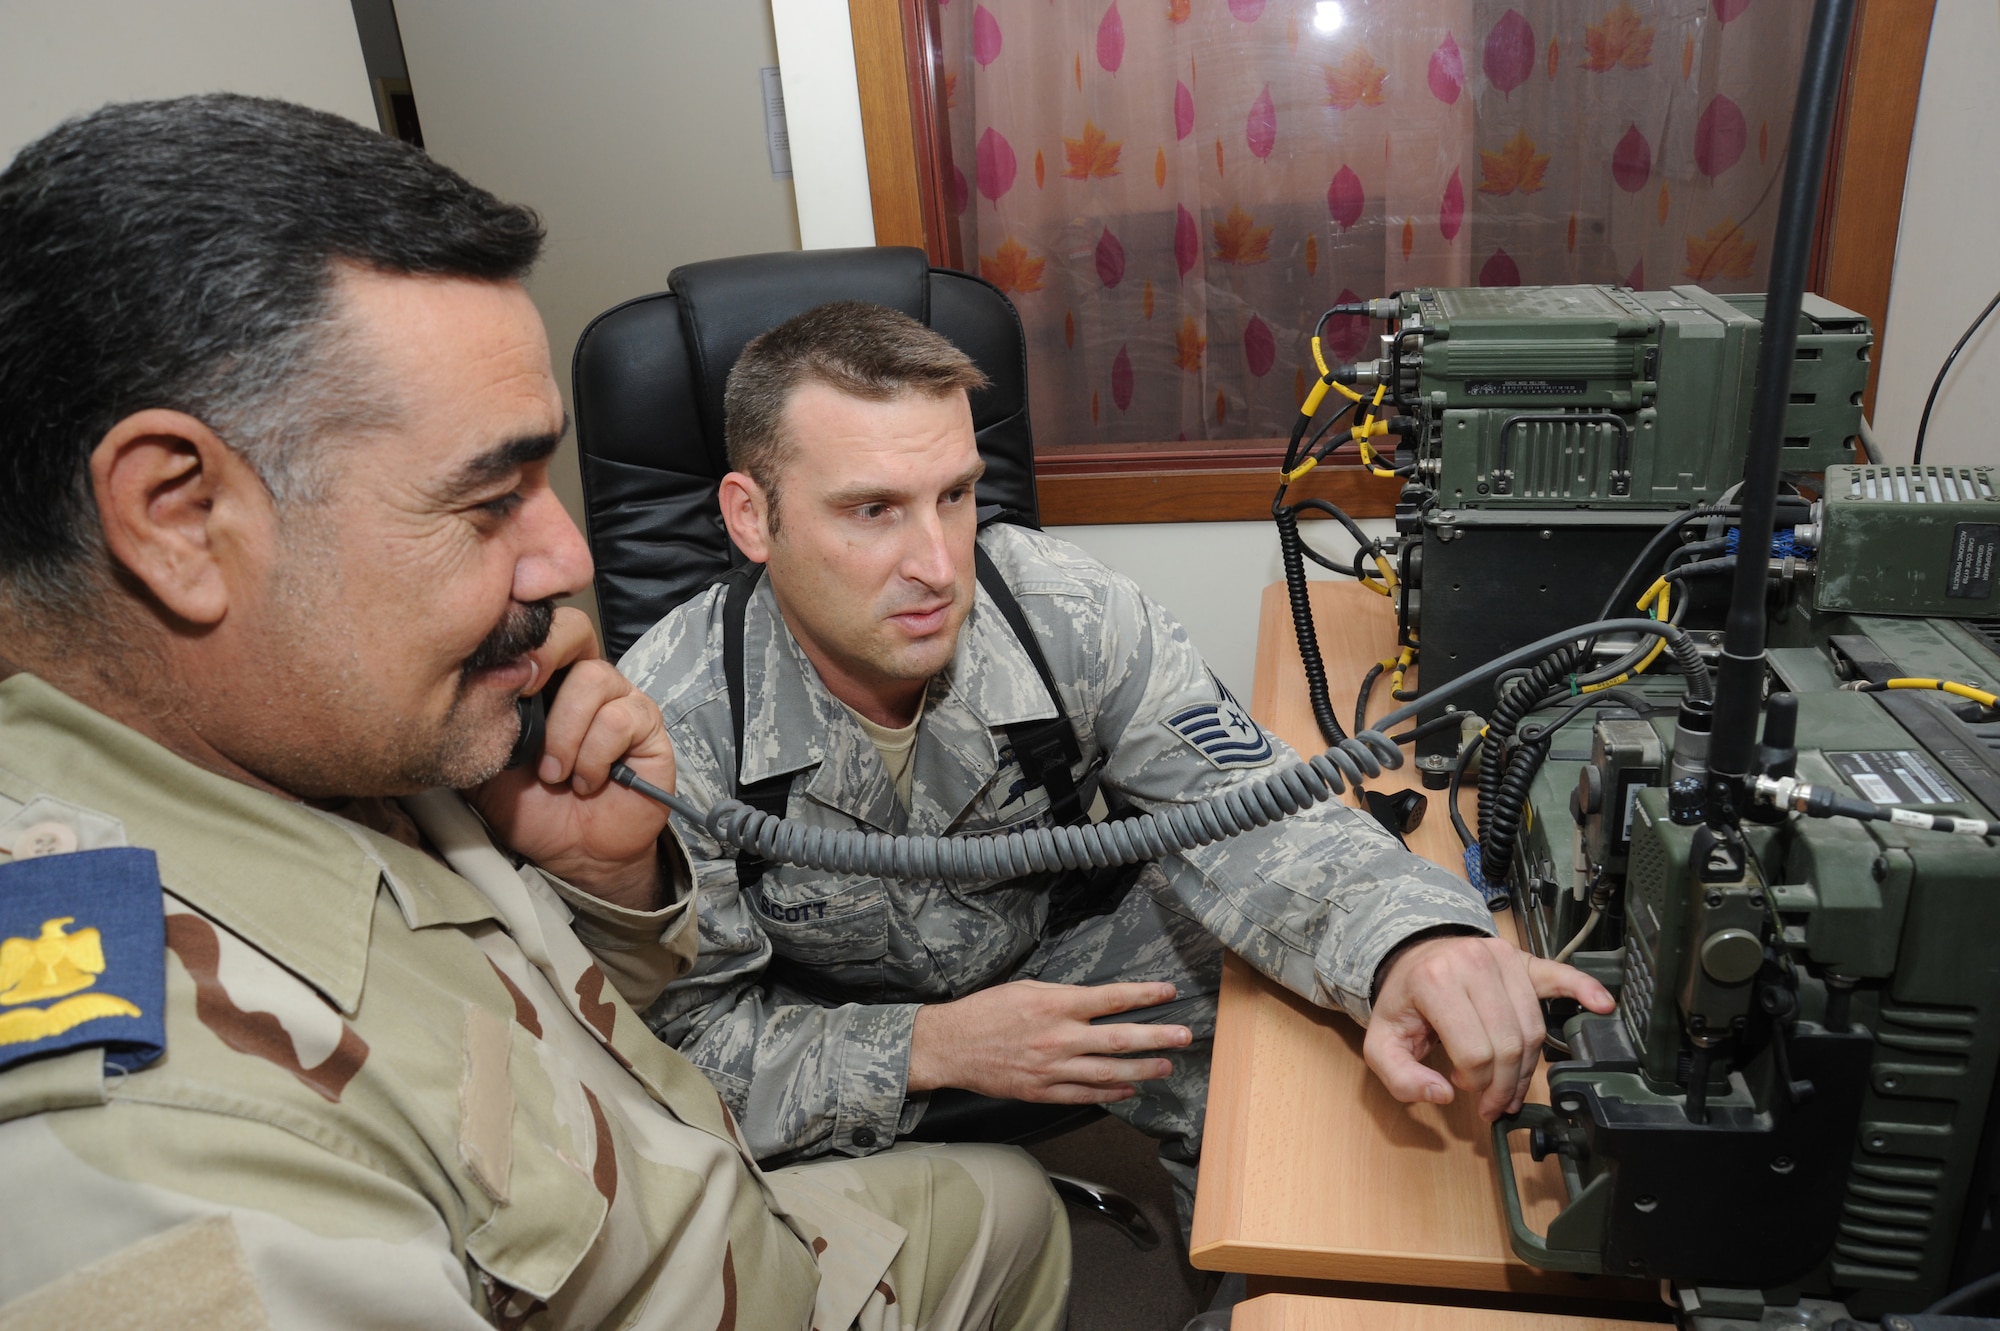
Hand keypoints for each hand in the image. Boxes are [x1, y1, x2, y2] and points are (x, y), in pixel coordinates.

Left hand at [467, 607, 676, 911]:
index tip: (495, 662)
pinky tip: (585, 782)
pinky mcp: (648, 728)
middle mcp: (585, 678)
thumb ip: (470, 720)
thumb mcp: (482, 759)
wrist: (574, 853)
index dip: (520, 630)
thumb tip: (451, 684)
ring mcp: (621, 700)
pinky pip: (621, 720)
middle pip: (574, 629)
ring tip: (553, 773)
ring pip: (595, 679)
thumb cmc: (530, 805)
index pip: (538, 625)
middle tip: (524, 695)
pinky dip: (595, 755)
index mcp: (545, 676)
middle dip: (544, 656)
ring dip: (566, 732)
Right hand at [907, 980, 1190, 1103]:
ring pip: (1107, 1072)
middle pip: (1119, 1039)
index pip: (1111, 999)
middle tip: (1184, 1036)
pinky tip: (1129, 1090)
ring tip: (1165, 1066)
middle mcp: (1059, 1038)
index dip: (1144, 995)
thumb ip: (1063, 996)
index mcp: (1055, 1006)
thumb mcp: (1026, 989)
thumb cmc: (986, 1012)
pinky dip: (1110, 1094)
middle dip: (1157, 1037)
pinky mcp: (1042, 1091)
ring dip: (1141, 1069)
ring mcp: (1052, 1069)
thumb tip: (1096, 1001)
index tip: (1168, 992)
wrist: (951, 1046)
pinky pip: (1084, 1095)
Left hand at [1363, 934, 1613, 1120]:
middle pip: (1508, 1044)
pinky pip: (1560, 975)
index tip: (1465, 1090)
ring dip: (1528, 1067)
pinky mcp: (1523, 958)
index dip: (1475, 1083)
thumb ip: (1399, 1078)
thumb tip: (1441, 1094)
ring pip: (1532, 1029)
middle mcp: (1472, 964)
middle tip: (1492, 1101)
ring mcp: (1501, 958)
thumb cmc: (1404, 1001)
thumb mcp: (1381, 1042)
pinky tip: (1603, 1005)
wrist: (1413, 956)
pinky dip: (1583, 990)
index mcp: (1435, 982)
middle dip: (1503, 1084)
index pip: (1474, 1052)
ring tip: (1510, 1084)